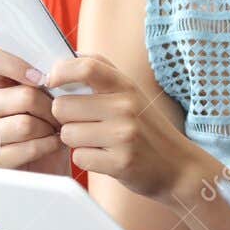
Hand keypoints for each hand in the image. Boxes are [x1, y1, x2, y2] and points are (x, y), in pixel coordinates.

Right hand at [0, 48, 69, 174]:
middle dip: (52, 108)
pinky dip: (47, 146)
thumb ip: (48, 77)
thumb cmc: (52, 127)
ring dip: (50, 129)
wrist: (52, 167)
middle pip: (25, 96)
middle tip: (59, 116)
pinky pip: (26, 147)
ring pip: (26, 124)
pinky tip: (51, 145)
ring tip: (54, 131)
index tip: (42, 79)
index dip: (17, 65)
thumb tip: (63, 62)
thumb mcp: (50, 97)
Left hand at [44, 55, 201, 199]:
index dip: (60, 72)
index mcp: (125, 86)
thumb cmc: (146, 128)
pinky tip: (104, 157)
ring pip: (67, 134)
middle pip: (62, 107)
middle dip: (65, 118)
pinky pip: (79, 158)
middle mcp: (125, 107)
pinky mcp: (120, 162)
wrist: (178, 166)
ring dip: (75, 141)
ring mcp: (123, 135)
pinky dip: (86, 159)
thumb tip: (62, 63)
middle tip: (82, 123)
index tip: (51, 82)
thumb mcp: (131, 93)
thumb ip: (100, 74)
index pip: (85, 67)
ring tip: (97, 141)